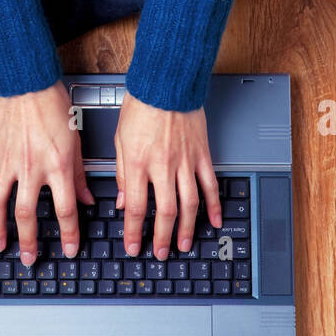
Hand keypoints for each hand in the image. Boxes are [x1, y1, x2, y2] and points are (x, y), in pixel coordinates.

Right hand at [0, 80, 93, 265]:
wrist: (27, 84)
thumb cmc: (53, 107)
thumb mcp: (76, 143)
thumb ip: (80, 176)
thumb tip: (87, 199)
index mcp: (57, 166)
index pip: (65, 210)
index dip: (69, 234)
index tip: (69, 249)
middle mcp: (31, 169)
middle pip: (27, 215)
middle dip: (29, 241)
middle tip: (30, 259)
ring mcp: (7, 164)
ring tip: (1, 246)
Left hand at [114, 92, 222, 259]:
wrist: (166, 82)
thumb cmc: (141, 105)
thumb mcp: (120, 139)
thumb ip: (122, 173)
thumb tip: (123, 202)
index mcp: (138, 163)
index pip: (135, 207)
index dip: (134, 232)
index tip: (133, 247)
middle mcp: (162, 165)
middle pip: (165, 212)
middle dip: (162, 238)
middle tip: (160, 253)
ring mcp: (185, 162)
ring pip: (190, 204)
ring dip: (188, 229)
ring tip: (185, 245)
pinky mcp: (202, 155)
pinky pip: (210, 185)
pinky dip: (215, 205)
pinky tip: (215, 220)